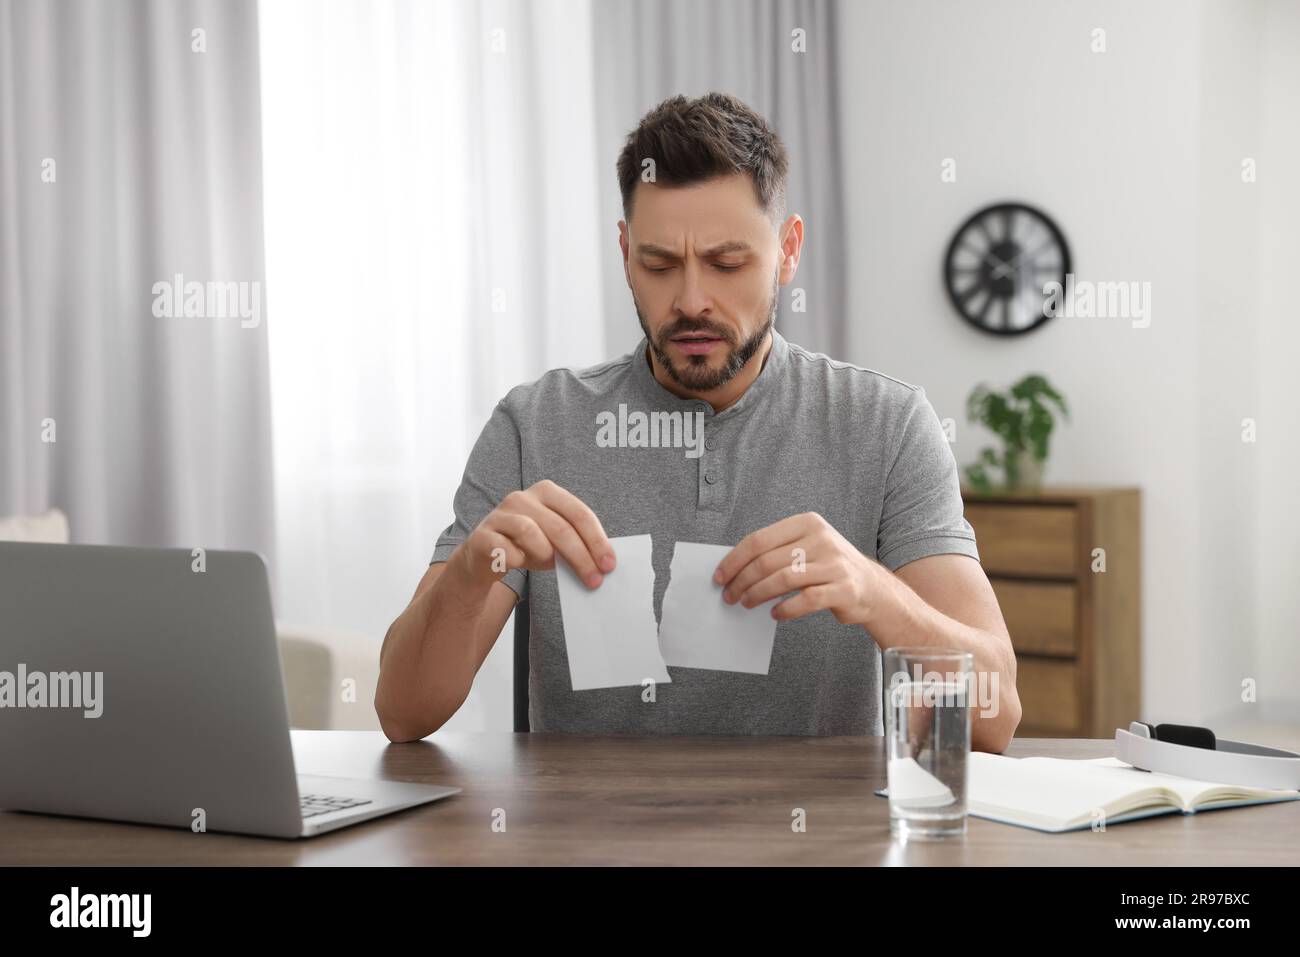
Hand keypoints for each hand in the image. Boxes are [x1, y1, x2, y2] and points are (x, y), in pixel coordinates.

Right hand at [457, 480, 614, 588]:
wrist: (484, 558)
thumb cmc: (526, 547)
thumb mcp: (554, 542)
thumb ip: (576, 543)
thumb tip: (603, 563)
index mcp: (546, 492)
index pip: (579, 514)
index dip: (597, 541)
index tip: (609, 565)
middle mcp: (522, 498)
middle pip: (560, 527)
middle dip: (582, 557)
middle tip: (595, 580)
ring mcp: (500, 515)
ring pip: (531, 533)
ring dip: (547, 555)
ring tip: (549, 565)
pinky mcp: (483, 536)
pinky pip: (506, 550)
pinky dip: (517, 560)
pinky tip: (518, 563)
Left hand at [713, 512, 884, 623]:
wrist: (872, 587)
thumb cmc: (828, 567)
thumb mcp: (806, 548)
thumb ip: (777, 552)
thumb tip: (734, 569)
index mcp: (807, 523)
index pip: (759, 540)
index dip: (734, 560)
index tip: (720, 576)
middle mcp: (821, 539)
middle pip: (767, 561)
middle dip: (742, 581)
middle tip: (730, 595)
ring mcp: (834, 563)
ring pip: (782, 580)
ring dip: (757, 595)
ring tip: (747, 603)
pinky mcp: (844, 589)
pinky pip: (805, 600)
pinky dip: (785, 610)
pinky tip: (775, 614)